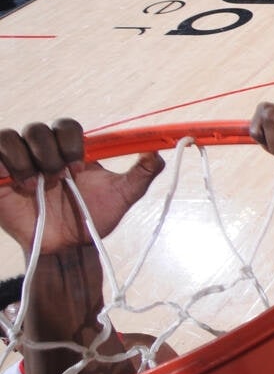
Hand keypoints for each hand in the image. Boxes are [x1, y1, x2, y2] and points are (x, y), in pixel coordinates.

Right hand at [0, 119, 164, 257]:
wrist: (68, 247)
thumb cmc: (92, 219)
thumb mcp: (123, 195)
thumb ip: (143, 173)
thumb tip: (158, 151)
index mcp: (71, 150)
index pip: (67, 126)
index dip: (73, 142)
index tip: (81, 169)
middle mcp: (43, 152)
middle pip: (39, 130)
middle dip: (52, 154)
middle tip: (62, 180)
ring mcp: (18, 163)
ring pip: (11, 137)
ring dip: (27, 161)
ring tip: (37, 187)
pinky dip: (6, 166)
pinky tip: (22, 187)